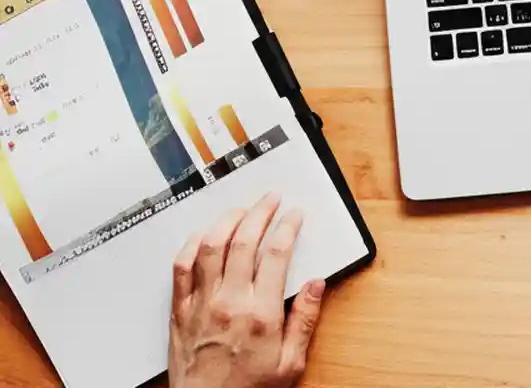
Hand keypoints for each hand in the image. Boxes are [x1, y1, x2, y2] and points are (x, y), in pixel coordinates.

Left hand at [169, 194, 325, 387]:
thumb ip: (305, 320)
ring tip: (241, 210)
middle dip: (260, 212)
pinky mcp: (181, 310)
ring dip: (227, 221)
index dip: (288, 227)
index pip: (277, 254)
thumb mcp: (291, 362)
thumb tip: (318, 285)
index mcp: (261, 314)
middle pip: (243, 242)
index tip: (295, 215)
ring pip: (210, 247)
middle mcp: (230, 302)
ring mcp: (202, 304)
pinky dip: (191, 245)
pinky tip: (202, 236)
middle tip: (271, 199)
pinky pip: (181, 268)